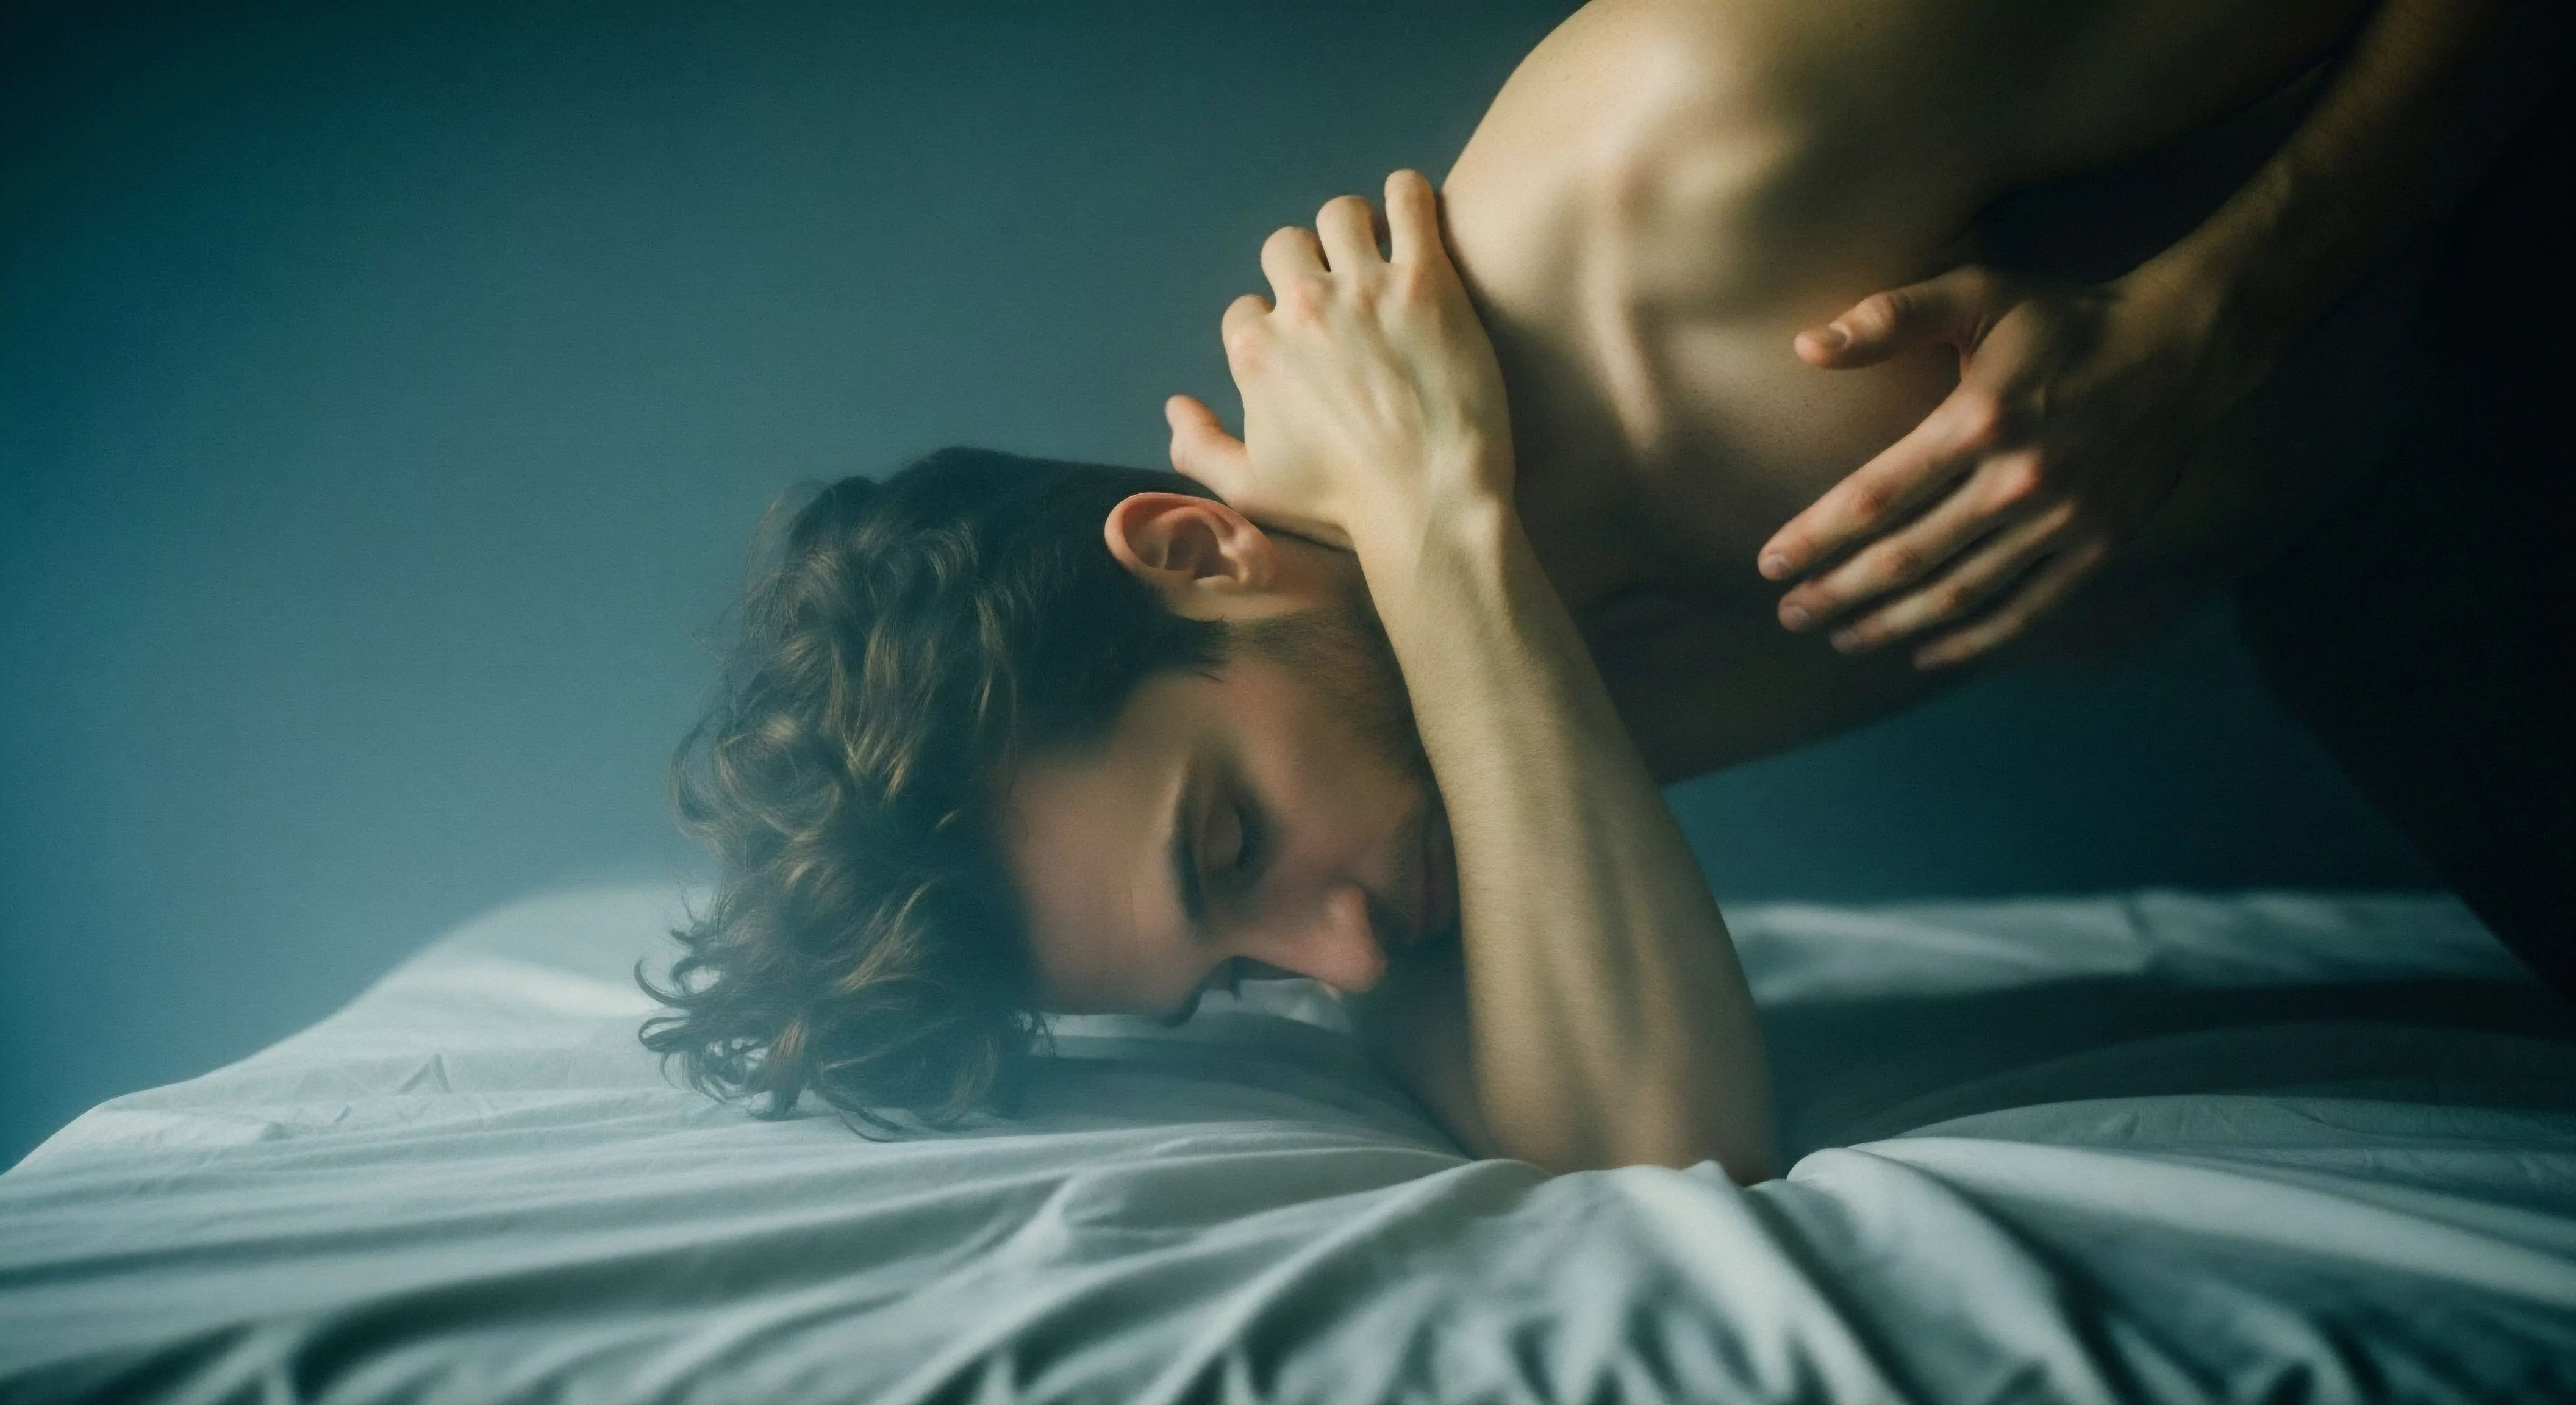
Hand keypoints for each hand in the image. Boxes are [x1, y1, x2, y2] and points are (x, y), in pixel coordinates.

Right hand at [1165, 169, 1513, 558]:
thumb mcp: (1251, 489)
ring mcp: (1365, 288)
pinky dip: (1407, 195)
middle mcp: (1302, 308)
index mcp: (1257, 352)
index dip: (1271, 325)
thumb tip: (1175, 406)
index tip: (1304, 347)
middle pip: (1283, 246)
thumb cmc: (1341, 505)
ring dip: (1352, 226)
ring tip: (1377, 251)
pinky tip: (1412, 215)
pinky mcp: (1427, 278)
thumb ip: (1199, 448)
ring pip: (1340, 213)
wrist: (1429, 501)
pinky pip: (1409, 201)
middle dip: (1304, 264)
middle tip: (1339, 291)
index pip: (1246, 309)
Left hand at [1756, 263, 2237, 667]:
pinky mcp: (2097, 547)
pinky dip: (1969, 639)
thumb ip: (1890, 317)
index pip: (1874, 495)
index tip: (1769, 564)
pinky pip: (2023, 609)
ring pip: (1958, 592)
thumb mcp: (1981, 291)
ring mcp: (2061, 522)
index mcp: (1980, 420)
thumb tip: (1804, 347)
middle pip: (1906, 557)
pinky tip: (1922, 652)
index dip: (1816, 536)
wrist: (2185, 348)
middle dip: (1838, 592)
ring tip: (1838, 636)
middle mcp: (2018, 480)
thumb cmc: (2067, 318)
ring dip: (1890, 623)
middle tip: (1788, 613)